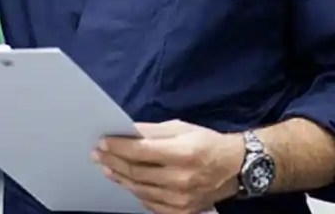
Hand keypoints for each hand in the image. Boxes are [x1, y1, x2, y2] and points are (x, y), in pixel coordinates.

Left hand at [94, 120, 244, 213]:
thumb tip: (127, 130)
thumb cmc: (207, 143)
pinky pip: (150, 204)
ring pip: (140, 190)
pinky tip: (127, 182)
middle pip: (136, 173)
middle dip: (113, 161)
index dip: (118, 147)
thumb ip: (153, 131)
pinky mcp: (182, 212)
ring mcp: (180, 200)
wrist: (236, 168)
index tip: (103, 141)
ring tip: (107, 167)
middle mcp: (181, 179)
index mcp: (183, 153)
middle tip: (98, 154)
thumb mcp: (182, 128)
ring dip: (120, 178)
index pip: (141, 151)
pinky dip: (136, 192)